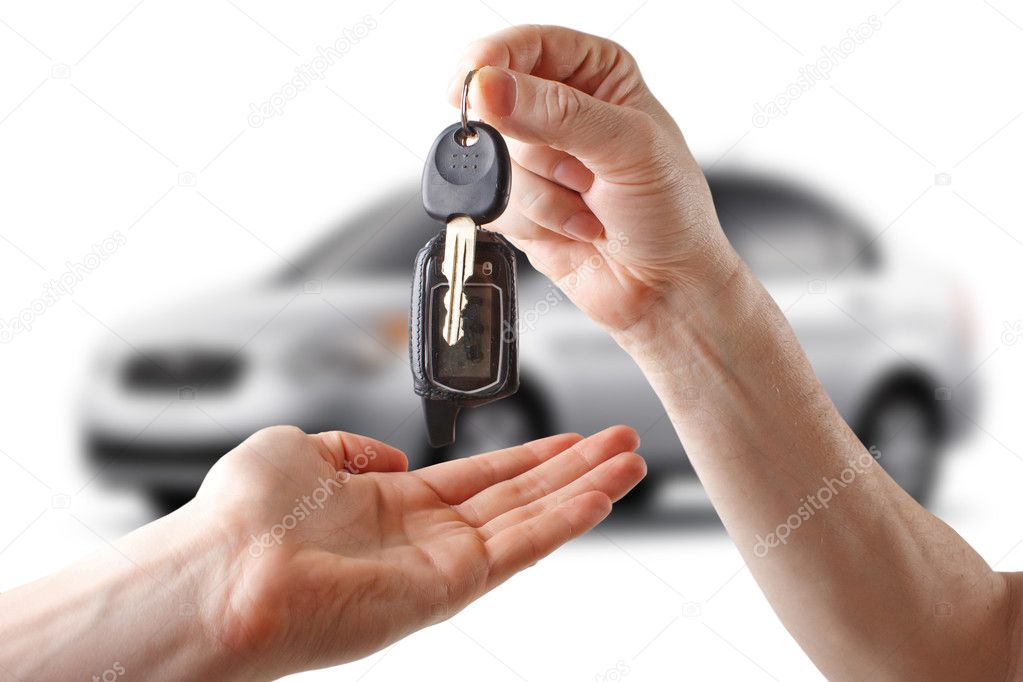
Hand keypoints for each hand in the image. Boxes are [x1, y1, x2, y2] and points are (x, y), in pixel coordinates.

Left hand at [192, 425, 644, 676]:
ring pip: (529, 520)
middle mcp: (422, 538)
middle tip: (621, 443)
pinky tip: (599, 495)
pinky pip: (518, 546)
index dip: (528, 456)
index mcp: (390, 506)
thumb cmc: (239, 516)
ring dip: (584, 490)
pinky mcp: (446, 588)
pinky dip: (564, 520)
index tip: (568, 438)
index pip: (479, 478)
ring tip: (629, 463)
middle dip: (572, 468)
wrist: (220, 571)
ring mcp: (438, 565)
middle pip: (517, 496)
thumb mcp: (297, 448)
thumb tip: (388, 456)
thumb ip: (351, 447)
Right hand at [448, 25, 738, 332]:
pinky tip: (575, 227)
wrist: (665, 287)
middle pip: (500, 105)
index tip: (471, 84)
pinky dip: (534, 221)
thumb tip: (490, 89)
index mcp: (597, 74)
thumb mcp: (628, 149)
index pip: (529, 45)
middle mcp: (562, 110)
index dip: (493, 59)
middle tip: (578, 170)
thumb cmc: (671, 211)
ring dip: (544, 193)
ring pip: (495, 160)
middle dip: (535, 147)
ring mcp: (537, 160)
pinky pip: (492, 201)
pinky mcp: (519, 204)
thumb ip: (558, 114)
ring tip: (589, 204)